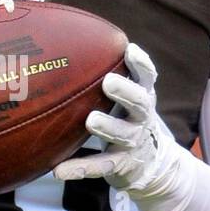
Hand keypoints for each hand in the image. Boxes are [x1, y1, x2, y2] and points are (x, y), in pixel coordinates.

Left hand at [53, 42, 180, 197]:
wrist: (151, 163)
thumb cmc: (127, 118)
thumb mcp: (127, 97)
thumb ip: (110, 74)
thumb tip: (67, 40)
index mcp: (142, 97)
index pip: (147, 77)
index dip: (141, 63)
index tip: (129, 50)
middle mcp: (141, 118)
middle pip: (139, 103)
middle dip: (126, 91)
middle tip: (108, 82)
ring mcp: (132, 142)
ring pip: (121, 133)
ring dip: (108, 126)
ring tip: (91, 120)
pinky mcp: (120, 165)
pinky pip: (98, 166)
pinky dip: (79, 169)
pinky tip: (59, 171)